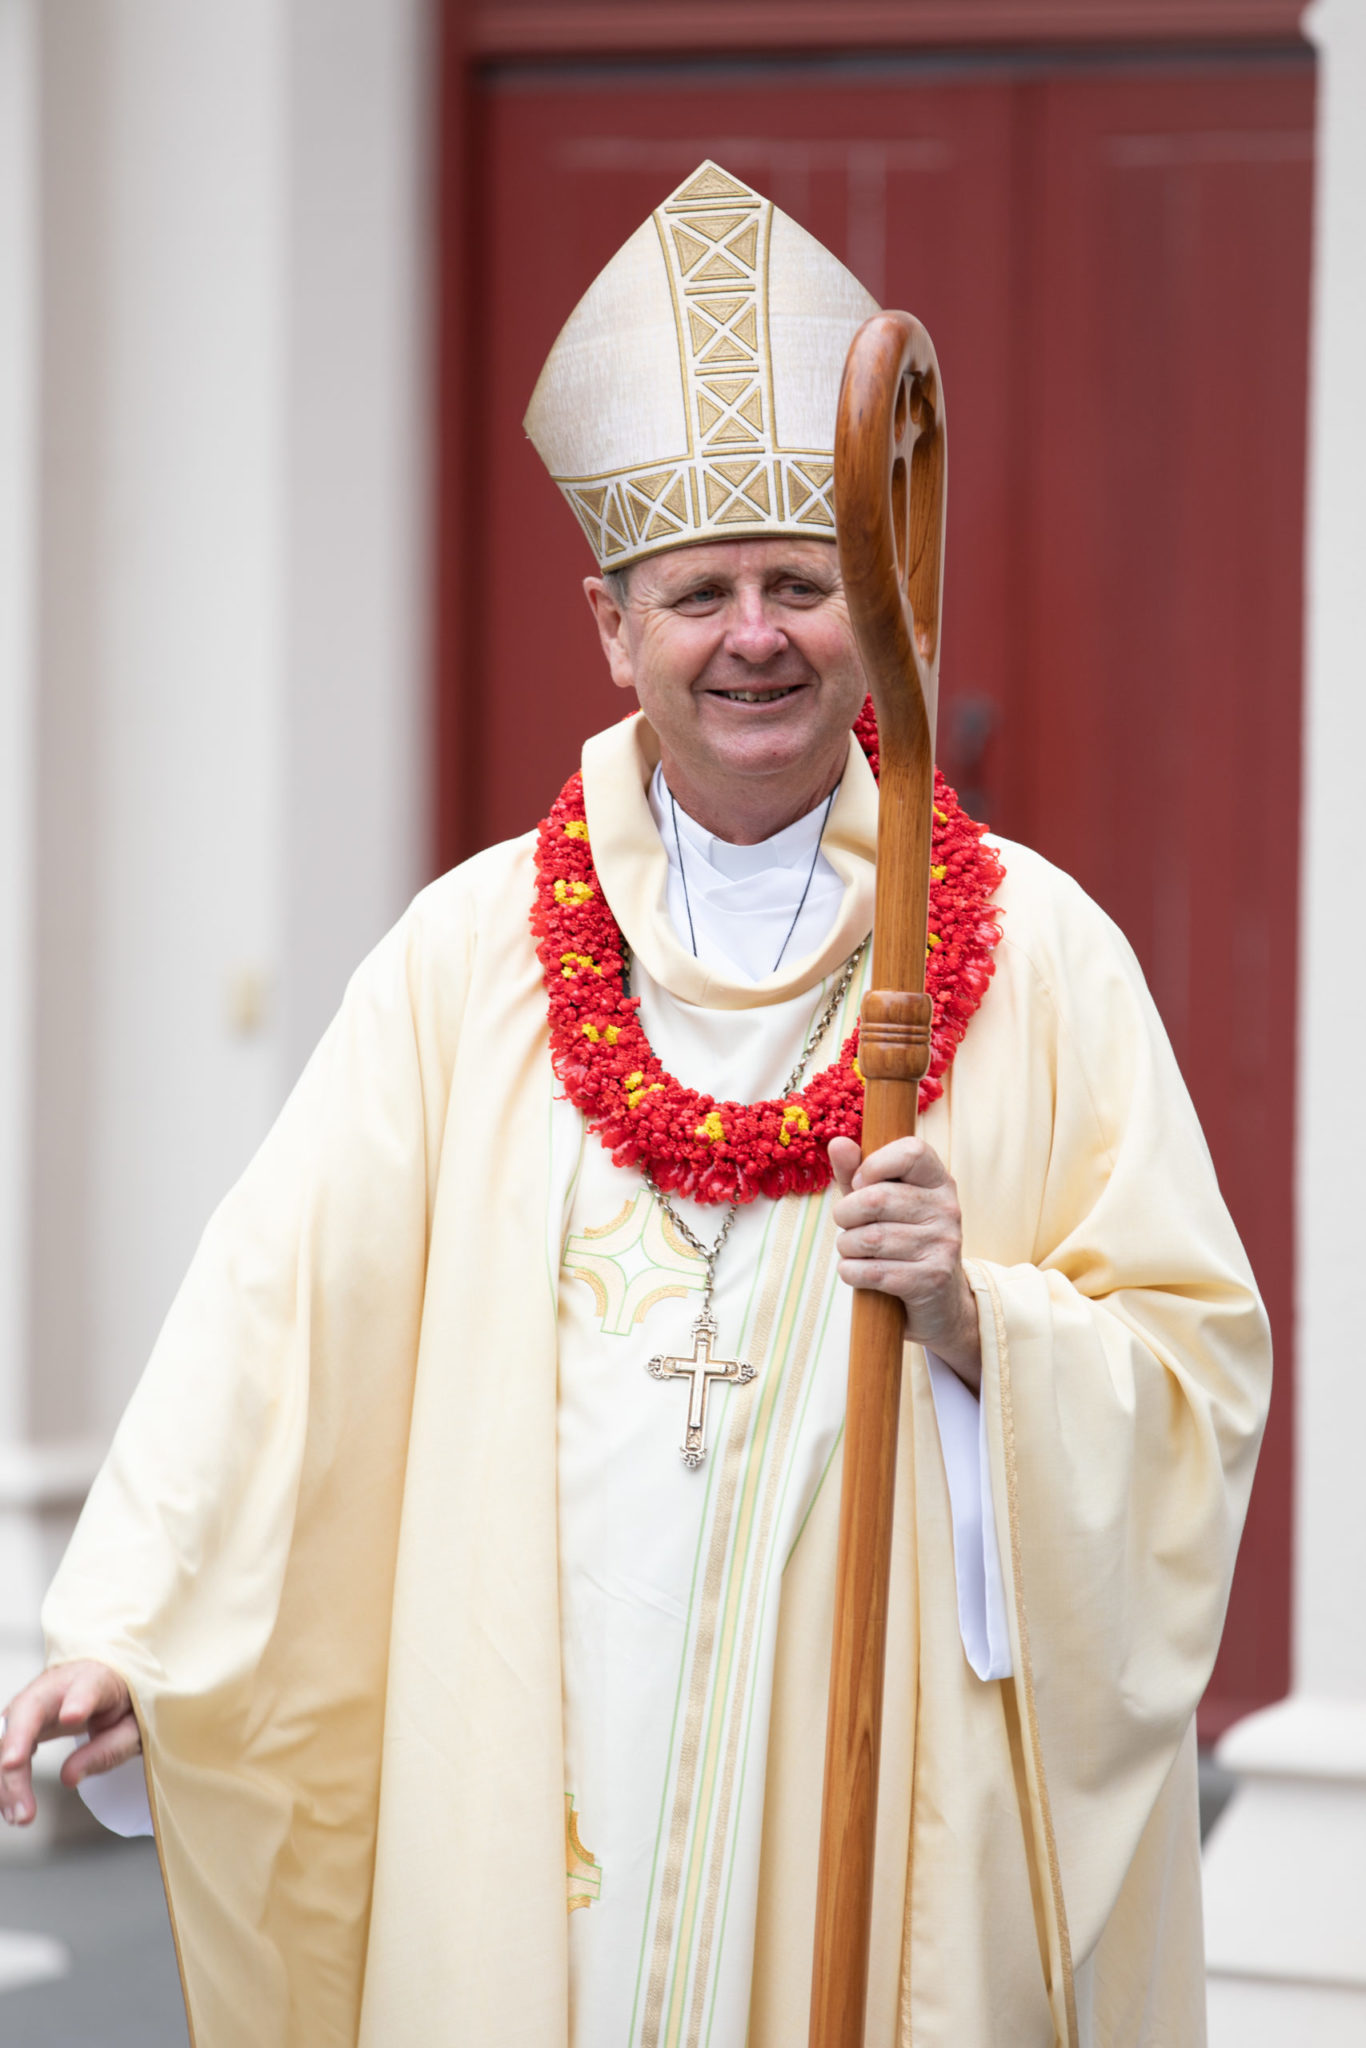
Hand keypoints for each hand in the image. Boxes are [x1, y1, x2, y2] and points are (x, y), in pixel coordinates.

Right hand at [0, 1661, 139, 1826]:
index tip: (71, 1716)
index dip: (78, 1700)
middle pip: (28, 1710)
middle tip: (13, 1771)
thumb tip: (70, 1777)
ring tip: (20, 1814)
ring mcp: (34, 1701)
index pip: (88, 1685)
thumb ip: (110, 1749)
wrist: (108, 1685)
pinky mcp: (21, 1721)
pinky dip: (3, 1779)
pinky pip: (5, 1747)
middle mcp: (58, 1685)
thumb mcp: (133, 1726)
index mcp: (96, 1679)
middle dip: (16, 1744)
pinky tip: (9, 1806)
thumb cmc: (121, 1703)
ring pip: (7, 1733)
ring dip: (6, 1776)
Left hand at [829, 1134, 981, 1391]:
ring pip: (869, 1238)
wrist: (941, 1304)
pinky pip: (872, 1271)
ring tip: (853, 1252)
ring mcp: (943, 1245)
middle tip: (847, 1226)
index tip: (860, 1185)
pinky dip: (851, 1273)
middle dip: (845, 1214)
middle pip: (876, 1199)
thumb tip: (838, 1142)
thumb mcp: (881, 1205)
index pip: (911, 1151)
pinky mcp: (932, 1279)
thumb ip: (857, 1174)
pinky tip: (857, 1273)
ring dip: (847, 1247)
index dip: (873, 1165)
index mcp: (939, 1181)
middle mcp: (947, 1209)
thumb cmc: (902, 1243)